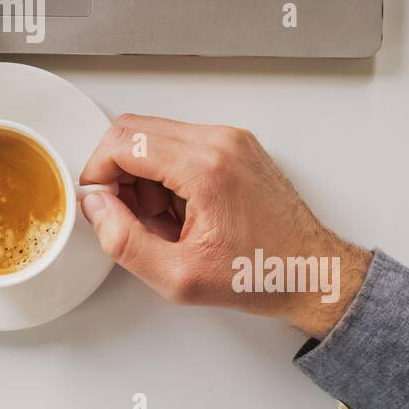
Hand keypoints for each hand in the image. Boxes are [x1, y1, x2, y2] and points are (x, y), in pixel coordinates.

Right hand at [79, 115, 370, 336]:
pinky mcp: (235, 145)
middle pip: (134, 130)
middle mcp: (219, 141)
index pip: (123, 142)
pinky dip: (167, 172)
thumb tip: (96, 206)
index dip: (98, 173)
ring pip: (155, 136)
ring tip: (164, 220)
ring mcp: (230, 139)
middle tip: (128, 215)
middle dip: (118, 173)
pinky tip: (182, 210)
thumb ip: (123, 241)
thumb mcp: (178, 278)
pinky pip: (180, 143)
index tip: (99, 203)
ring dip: (143, 175)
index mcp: (205, 167)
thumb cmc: (259, 275)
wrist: (311, 272)